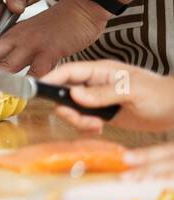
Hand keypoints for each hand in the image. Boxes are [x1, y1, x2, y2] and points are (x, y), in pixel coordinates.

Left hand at [0, 0, 107, 76]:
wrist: (80, 10)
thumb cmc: (58, 24)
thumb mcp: (31, 32)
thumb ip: (18, 47)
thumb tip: (6, 65)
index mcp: (11, 35)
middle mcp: (16, 39)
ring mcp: (31, 45)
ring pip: (9, 66)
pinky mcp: (49, 51)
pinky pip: (38, 72)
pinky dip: (31, 84)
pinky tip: (26, 94)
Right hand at [39, 59, 173, 136]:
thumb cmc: (161, 94)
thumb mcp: (132, 91)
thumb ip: (103, 92)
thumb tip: (74, 94)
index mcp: (100, 71)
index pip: (68, 71)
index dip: (51, 78)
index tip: (37, 89)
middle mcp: (95, 84)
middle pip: (64, 92)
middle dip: (67, 109)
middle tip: (83, 120)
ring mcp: (98, 99)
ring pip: (71, 108)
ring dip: (77, 120)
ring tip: (95, 126)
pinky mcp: (102, 113)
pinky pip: (82, 120)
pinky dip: (85, 127)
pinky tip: (98, 129)